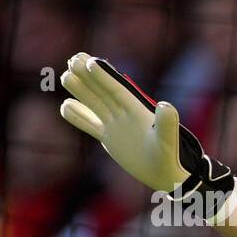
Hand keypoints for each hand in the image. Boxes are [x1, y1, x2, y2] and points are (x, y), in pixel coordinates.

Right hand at [59, 52, 233, 213]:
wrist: (168, 177)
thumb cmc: (171, 160)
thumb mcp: (169, 143)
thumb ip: (167, 125)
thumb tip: (167, 106)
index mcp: (138, 114)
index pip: (118, 91)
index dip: (105, 77)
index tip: (90, 61)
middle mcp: (125, 116)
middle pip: (103, 92)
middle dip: (88, 76)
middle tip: (73, 59)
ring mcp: (116, 127)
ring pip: (95, 104)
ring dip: (81, 91)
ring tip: (66, 75)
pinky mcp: (111, 139)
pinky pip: (91, 125)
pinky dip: (78, 116)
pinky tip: (65, 105)